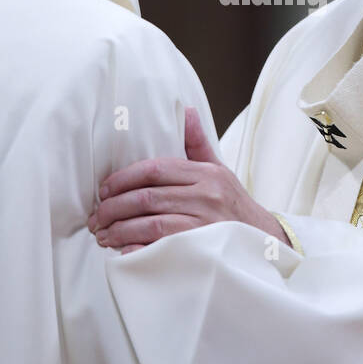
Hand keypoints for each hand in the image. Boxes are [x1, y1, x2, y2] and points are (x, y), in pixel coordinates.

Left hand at [88, 108, 289, 252]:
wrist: (266, 242)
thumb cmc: (234, 206)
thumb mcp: (220, 171)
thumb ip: (197, 144)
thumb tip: (186, 111)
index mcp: (206, 174)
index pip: (154, 169)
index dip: (123, 179)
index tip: (104, 190)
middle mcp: (207, 196)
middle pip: (147, 198)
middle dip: (113, 209)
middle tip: (96, 218)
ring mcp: (205, 225)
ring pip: (151, 224)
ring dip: (120, 231)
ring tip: (104, 236)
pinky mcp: (203, 251)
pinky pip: (162, 249)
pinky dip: (139, 251)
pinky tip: (123, 252)